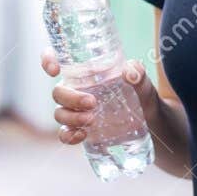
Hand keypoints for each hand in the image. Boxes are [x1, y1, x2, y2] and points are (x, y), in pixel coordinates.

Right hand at [39, 47, 160, 144]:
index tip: (54, 69)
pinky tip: (82, 135)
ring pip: (59, 113)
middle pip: (58, 92)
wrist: (148, 122)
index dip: (48, 60)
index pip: (58, 59)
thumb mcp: (142, 82)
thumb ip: (138, 73)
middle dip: (70, 98)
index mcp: (86, 72)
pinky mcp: (81, 129)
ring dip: (71, 117)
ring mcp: (76, 111)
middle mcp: (76, 90)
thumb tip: (130, 72)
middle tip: (92, 103)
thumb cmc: (141, 94)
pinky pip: (64, 133)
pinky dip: (68, 136)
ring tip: (92, 120)